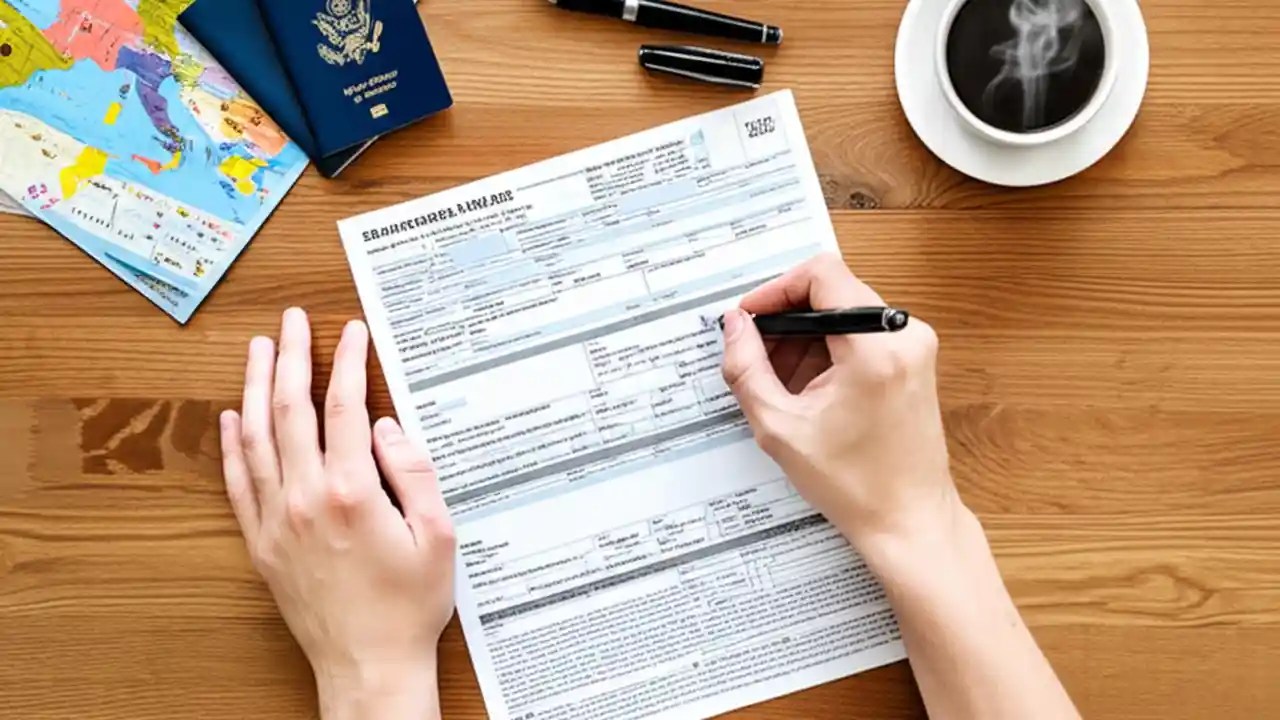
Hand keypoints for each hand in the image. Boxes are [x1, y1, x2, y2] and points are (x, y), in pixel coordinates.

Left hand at [219, 308, 454, 719]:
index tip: (350, 332)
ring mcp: (277, 521)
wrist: (370, 667)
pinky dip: (233, 446)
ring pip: (256, 438)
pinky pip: (239, 483)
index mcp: (352, 491)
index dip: (347, 362)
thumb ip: (414, 473)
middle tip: (292, 322)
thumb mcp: (438, 536)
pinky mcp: (263, 545)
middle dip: (291, 357)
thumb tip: (388, 427)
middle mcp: (305, 499)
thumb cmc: (410, 607)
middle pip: (290, 410)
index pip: (345, 408)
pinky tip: (232, 418)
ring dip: (255, 388)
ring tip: (258, 350)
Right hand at [720, 254, 960, 556]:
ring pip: (843, 312)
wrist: (908, 519)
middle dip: (786, 320)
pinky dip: (828, 351)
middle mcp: (905, 336)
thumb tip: (735, 326)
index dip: (775, 289)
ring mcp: (915, 345)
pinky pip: (861, 333)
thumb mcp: (780, 427)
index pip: (821, 274)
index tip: (751, 317)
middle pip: (831, 291)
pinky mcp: (915, 358)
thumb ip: (746, 368)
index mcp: (876, 348)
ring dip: (805, 338)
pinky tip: (809, 390)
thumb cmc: (857, 485)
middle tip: (757, 357)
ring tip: (784, 385)